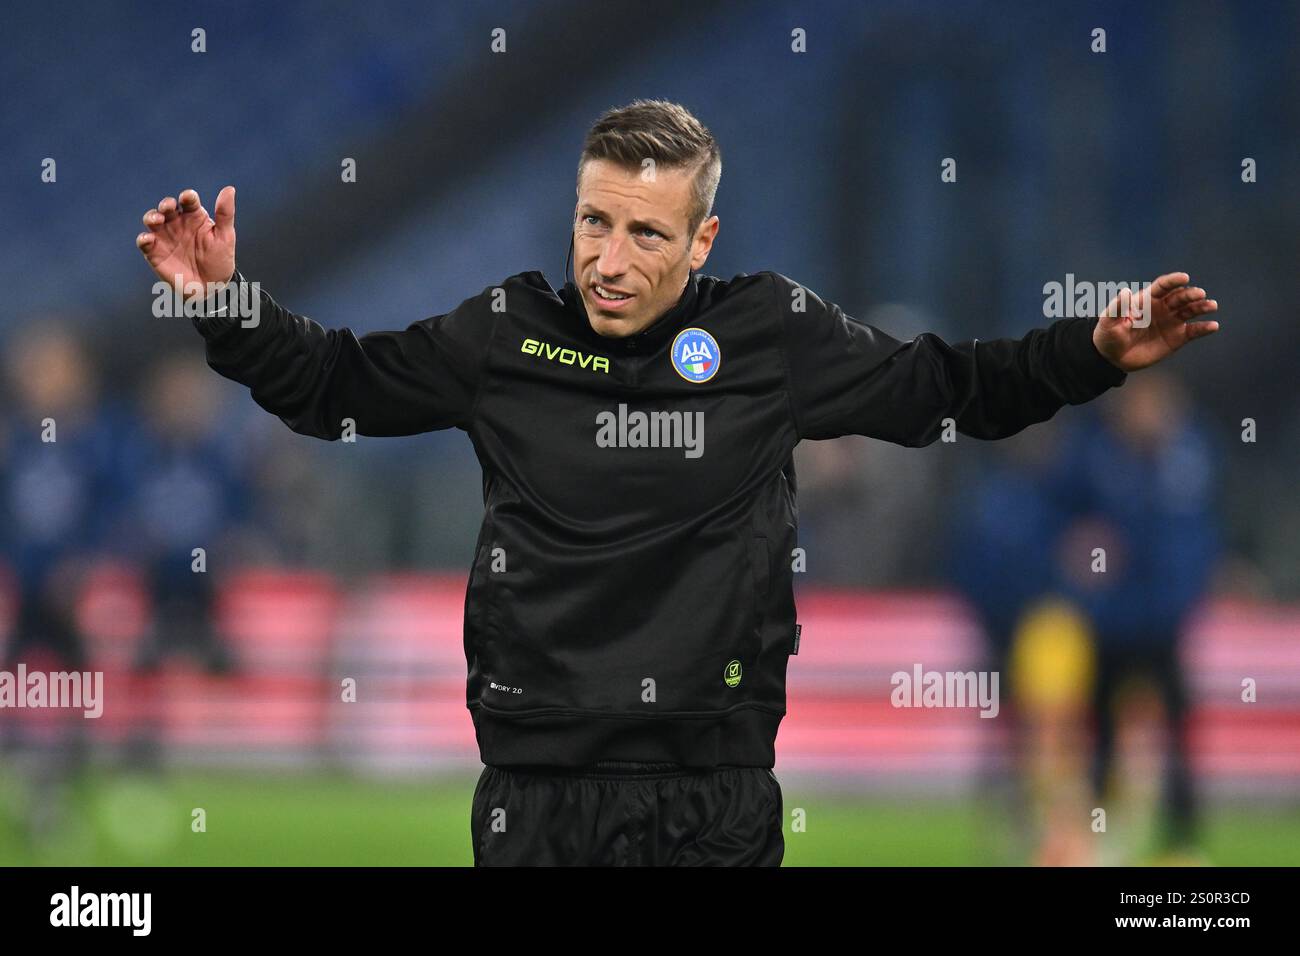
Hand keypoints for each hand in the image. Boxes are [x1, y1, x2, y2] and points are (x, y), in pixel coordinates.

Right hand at [136, 186, 236, 299]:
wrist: (211, 288)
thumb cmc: (220, 260)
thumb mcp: (225, 236)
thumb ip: (225, 213)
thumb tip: (230, 188)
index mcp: (194, 216)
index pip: (189, 201)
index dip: (187, 197)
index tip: (189, 198)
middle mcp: (177, 222)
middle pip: (167, 207)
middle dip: (166, 204)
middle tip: (169, 208)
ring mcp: (165, 236)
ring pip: (152, 220)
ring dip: (152, 217)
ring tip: (157, 220)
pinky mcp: (154, 251)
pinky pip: (145, 242)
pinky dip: (144, 239)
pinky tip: (148, 239)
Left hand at [1092, 271, 1218, 371]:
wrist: (1112, 357)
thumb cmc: (1108, 334)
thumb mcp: (1109, 321)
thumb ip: (1118, 307)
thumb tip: (1125, 291)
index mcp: (1147, 300)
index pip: (1163, 286)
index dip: (1174, 281)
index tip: (1185, 277)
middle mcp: (1162, 308)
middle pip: (1180, 297)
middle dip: (1190, 294)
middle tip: (1200, 294)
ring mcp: (1171, 322)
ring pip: (1190, 311)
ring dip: (1202, 307)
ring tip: (1212, 306)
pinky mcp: (1177, 337)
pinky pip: (1193, 331)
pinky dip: (1204, 328)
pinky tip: (1213, 326)